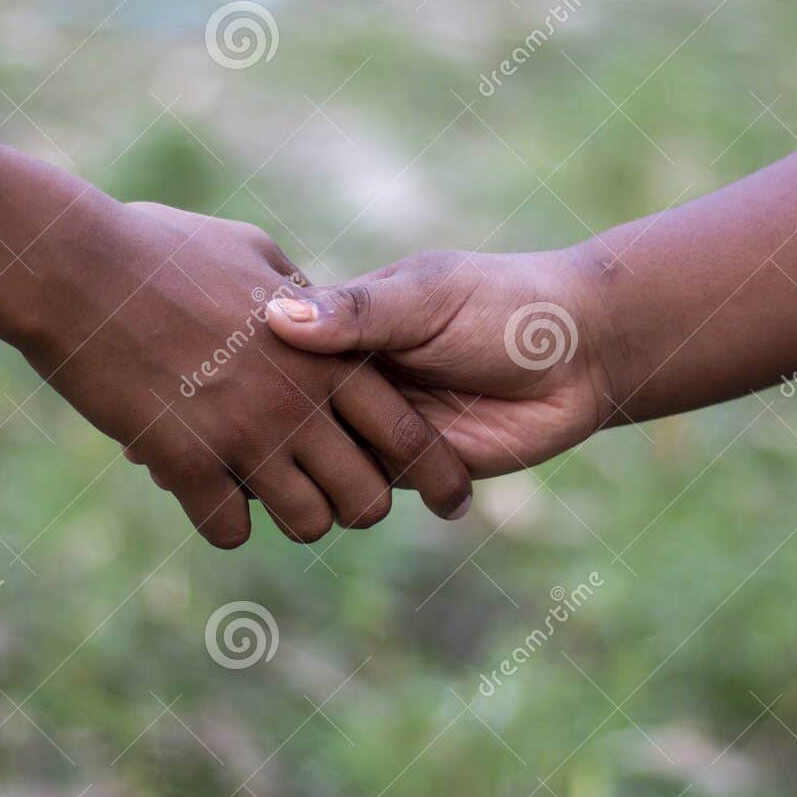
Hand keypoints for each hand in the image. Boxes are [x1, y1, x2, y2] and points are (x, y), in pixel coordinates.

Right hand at [0, 198, 472, 546]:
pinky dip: (226, 521)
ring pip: (305, 523)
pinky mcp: (186, 461)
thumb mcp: (251, 252)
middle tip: (332, 495)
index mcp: (328, 351)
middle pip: (365, 497)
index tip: (449, 500)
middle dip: (358, 506)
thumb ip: (303, 296)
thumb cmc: (158, 248)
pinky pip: (230, 528)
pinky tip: (210, 495)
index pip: (407, 433)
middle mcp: (297, 400)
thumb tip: (321, 312)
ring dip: (293, 517)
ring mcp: (243, 434)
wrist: (74, 263)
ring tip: (270, 494)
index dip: (437, 473)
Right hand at [265, 249, 614, 477]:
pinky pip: (358, 492)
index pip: (270, 354)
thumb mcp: (427, 297)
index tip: (216, 390)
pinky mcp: (403, 470)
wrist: (580, 356)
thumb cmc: (504, 305)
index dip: (242, 372)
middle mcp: (349, 380)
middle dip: (265, 433)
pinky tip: (331, 494)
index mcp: (344, 325)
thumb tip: (276, 318)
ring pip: (313, 463)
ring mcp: (372, 427)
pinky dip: (345, 499)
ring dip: (306, 473)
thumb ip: (358, 311)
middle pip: (280, 418)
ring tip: (305, 467)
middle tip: (256, 442)